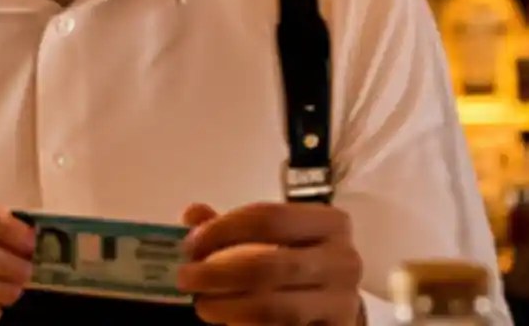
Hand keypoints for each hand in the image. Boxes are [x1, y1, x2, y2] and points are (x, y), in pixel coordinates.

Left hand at [177, 202, 364, 325]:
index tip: (191, 245)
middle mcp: (343, 261)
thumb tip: (193, 214)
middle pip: (267, 265)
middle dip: (216, 273)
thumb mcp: (277, 237)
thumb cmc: (302, 261)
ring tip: (202, 305)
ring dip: (227, 307)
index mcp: (330, 223)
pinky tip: (228, 322)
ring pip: (273, 308)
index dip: (223, 230)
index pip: (268, 218)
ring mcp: (341, 303)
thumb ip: (235, 226)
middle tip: (185, 278)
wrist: (339, 302)